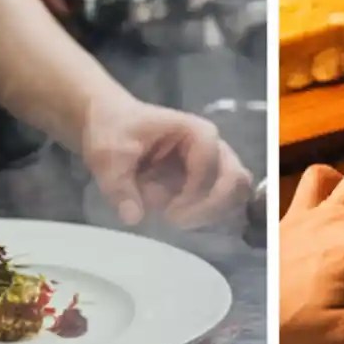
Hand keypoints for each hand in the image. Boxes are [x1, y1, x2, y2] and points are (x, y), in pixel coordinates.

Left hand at [82, 97, 252, 229]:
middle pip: (235, 180)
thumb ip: (120, 186)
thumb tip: (133, 217)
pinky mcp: (209, 177)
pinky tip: (180, 217)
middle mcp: (213, 145)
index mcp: (195, 131)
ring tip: (179, 219)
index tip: (167, 213)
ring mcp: (214, 161)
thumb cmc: (113, 130)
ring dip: (210, 212)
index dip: (193, 195)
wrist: (111, 122)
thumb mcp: (108, 155)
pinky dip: (207, 213)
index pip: (209, 168)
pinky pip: (224, 199)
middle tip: (177, 221)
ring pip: (235, 192)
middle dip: (210, 207)